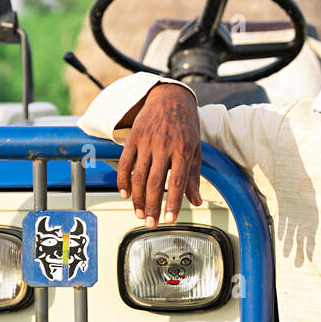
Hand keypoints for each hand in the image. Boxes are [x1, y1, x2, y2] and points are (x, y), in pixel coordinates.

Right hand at [116, 82, 202, 226]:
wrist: (170, 98)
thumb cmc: (186, 126)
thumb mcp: (196, 149)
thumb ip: (194, 176)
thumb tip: (197, 201)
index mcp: (184, 149)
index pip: (177, 181)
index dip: (173, 203)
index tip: (169, 220)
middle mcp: (165, 146)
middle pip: (156, 182)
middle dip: (152, 206)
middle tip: (150, 223)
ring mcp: (147, 141)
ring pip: (139, 176)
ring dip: (138, 198)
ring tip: (140, 213)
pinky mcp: (133, 137)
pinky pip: (125, 163)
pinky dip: (123, 180)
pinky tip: (125, 194)